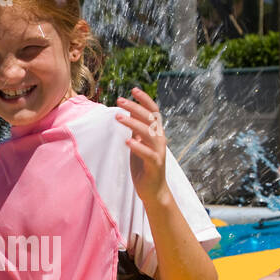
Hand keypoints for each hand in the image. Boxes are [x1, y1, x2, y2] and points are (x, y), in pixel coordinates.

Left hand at [114, 87, 168, 205]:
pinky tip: (128, 141)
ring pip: (148, 133)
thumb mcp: (139, 143)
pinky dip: (138, 147)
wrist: (154, 190)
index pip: (153, 112)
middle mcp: (160, 140)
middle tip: (119, 101)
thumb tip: (130, 112)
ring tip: (118, 117)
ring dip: (133, 124)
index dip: (144, 100)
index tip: (133, 90)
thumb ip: (137, 129)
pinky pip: (147, 154)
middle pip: (149, 119)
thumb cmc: (144, 166)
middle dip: (134, 108)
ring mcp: (159, 152)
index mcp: (157, 133)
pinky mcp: (155, 165)